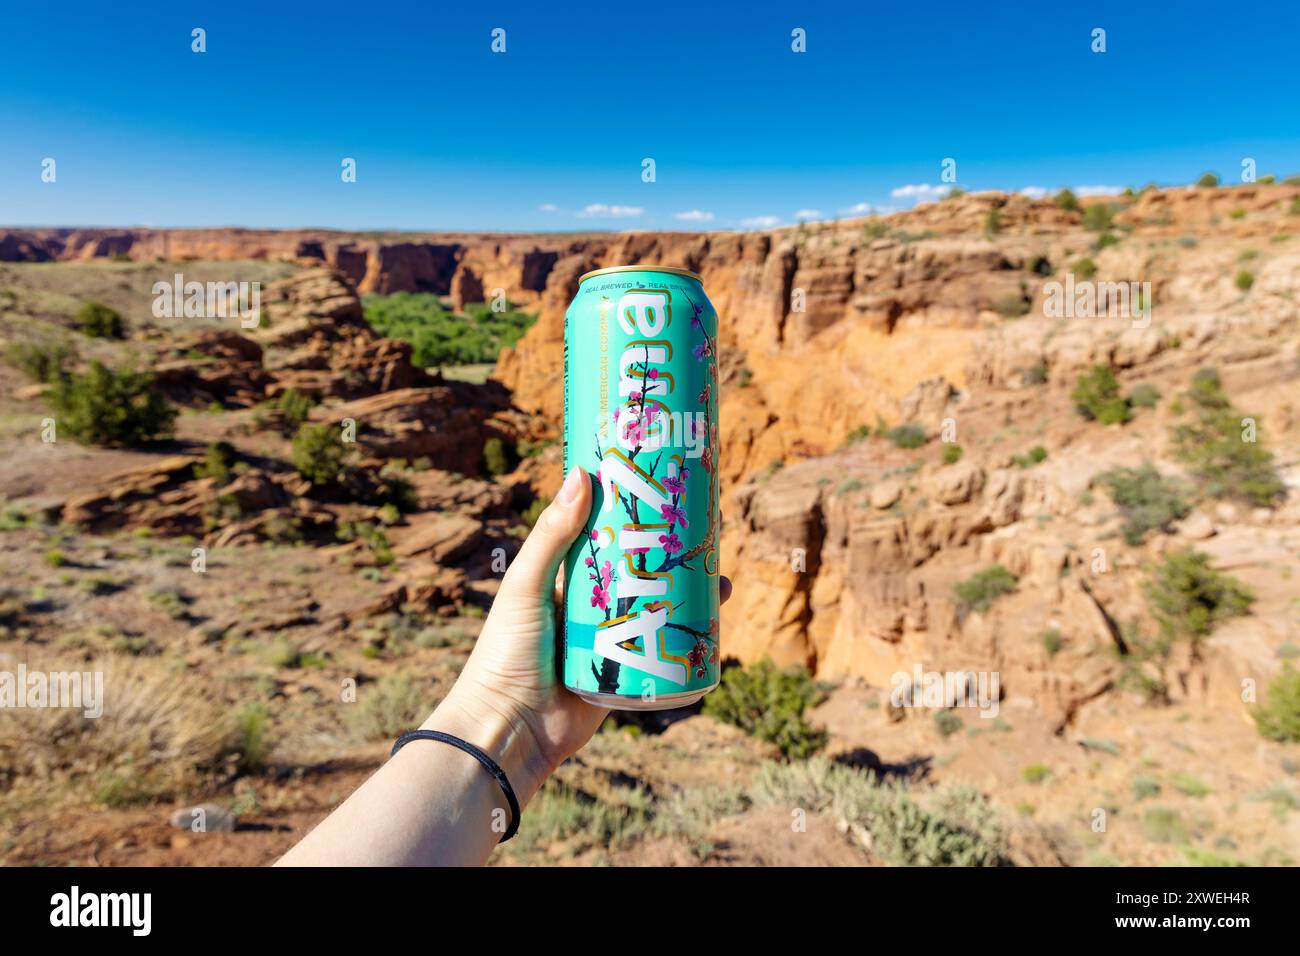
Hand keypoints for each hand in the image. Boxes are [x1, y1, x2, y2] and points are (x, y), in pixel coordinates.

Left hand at [428, 465, 731, 804]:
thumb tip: (583, 474)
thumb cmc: (505, 654)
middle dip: (675, 555)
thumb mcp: (527, 587)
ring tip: (722, 580)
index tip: (665, 493)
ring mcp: (609, 641)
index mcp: (563, 580)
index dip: (635, 516)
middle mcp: (588, 607)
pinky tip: (716, 625)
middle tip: (708, 534)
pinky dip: (691, 639)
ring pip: (659, 610)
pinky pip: (664, 654)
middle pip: (641, 572)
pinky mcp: (625, 677)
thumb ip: (552, 535)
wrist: (508, 731)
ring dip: (693, 595)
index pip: (605, 538)